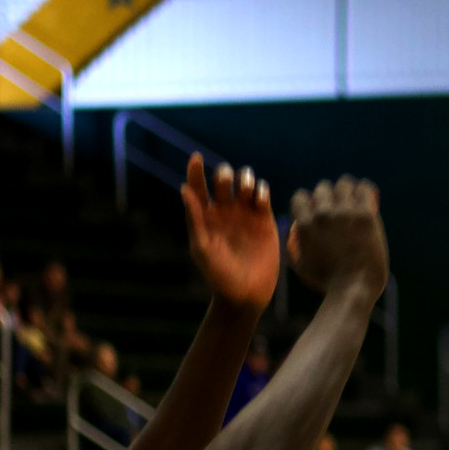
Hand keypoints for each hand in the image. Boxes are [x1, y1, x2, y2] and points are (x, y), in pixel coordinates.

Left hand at [183, 154, 280, 313]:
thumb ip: (195, 218)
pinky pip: (263, 195)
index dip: (195, 170)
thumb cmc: (219, 275)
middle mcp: (224, 211)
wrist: (246, 293)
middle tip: (228, 180)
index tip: (196, 156)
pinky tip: (260, 199)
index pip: (197, 186)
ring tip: (246, 190)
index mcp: (204, 216)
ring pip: (245, 183)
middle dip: (225, 174)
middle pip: (223, 180)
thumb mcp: (202, 248)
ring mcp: (245, 215)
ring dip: (245, 179)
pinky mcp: (265, 220)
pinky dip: (262, 190)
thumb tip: (183, 190)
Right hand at [286, 177, 388, 298]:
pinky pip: (365, 189)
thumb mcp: (301, 264)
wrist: (354, 288)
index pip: (301, 196)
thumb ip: (294, 246)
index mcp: (305, 223)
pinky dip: (365, 190)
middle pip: (323, 187)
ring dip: (348, 189)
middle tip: (339, 204)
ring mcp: (345, 212)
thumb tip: (292, 233)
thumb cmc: (328, 282)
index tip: (318, 208)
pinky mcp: (365, 215)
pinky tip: (368, 196)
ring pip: (344, 183)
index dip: (309, 201)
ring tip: (354, 197)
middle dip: (329, 194)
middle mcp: (322, 214)